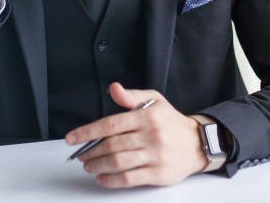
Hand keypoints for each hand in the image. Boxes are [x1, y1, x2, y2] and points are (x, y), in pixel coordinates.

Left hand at [65, 82, 207, 187]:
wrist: (198, 143)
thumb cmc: (171, 121)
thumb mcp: (154, 100)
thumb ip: (131, 96)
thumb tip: (113, 88)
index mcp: (146, 116)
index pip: (110, 124)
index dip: (87, 132)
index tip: (72, 138)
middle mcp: (150, 135)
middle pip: (111, 145)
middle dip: (90, 151)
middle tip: (81, 155)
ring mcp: (155, 155)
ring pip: (118, 162)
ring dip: (97, 165)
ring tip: (89, 166)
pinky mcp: (158, 173)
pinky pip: (129, 178)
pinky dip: (111, 180)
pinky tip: (102, 178)